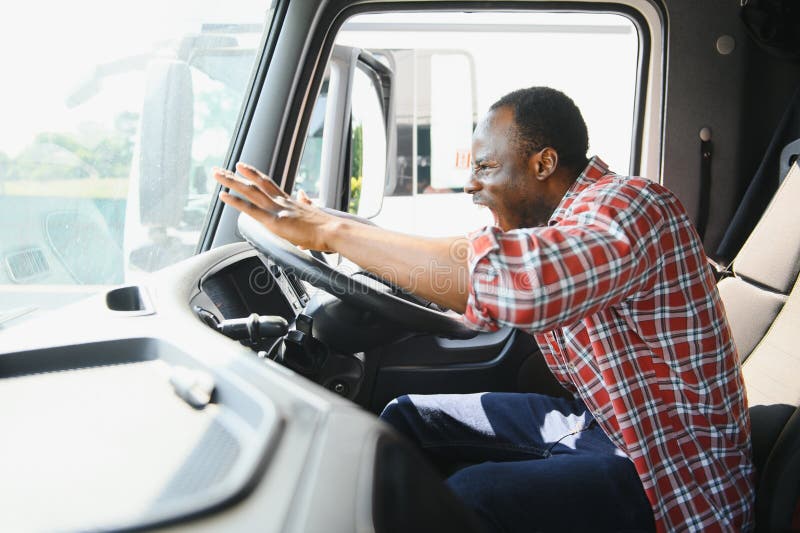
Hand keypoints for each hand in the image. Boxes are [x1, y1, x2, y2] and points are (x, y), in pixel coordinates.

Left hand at [213, 162, 337, 250]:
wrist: (333, 230)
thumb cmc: (327, 227)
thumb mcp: (315, 210)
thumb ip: (307, 202)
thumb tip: (304, 195)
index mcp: (290, 201)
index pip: (267, 184)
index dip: (254, 174)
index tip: (242, 167)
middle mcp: (281, 202)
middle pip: (254, 184)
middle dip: (236, 176)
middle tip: (220, 169)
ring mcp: (277, 210)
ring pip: (249, 191)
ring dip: (231, 182)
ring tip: (216, 174)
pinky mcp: (275, 221)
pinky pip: (251, 209)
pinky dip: (235, 202)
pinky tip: (224, 196)